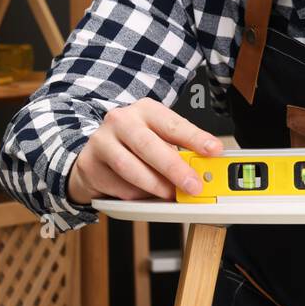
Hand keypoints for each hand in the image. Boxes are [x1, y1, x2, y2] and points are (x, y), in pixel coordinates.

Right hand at [67, 99, 222, 203]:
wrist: (95, 151)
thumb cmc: (134, 143)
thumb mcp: (158, 137)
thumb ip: (178, 151)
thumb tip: (202, 170)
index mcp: (145, 110)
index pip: (173, 124)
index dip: (196, 138)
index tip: (214, 150)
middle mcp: (122, 121)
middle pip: (149, 145)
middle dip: (174, 169)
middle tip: (193, 186)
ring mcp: (102, 141)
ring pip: (130, 168)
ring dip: (154, 185)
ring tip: (170, 195)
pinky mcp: (90, 163)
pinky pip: (117, 184)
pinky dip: (135, 194)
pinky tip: (143, 194)